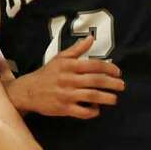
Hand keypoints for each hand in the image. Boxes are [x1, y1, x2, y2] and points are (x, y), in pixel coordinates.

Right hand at [10, 35, 124, 118]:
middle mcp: (69, 79)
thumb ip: (77, 49)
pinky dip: (92, 111)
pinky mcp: (63, 108)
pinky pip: (82, 111)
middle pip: (96, 81)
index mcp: (70, 65)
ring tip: (114, 99)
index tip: (118, 73)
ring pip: (91, 96)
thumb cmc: (47, 74)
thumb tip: (91, 38)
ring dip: (106, 98)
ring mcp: (66, 95)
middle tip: (122, 86)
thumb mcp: (60, 58)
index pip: (94, 65)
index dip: (109, 69)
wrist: (28, 91)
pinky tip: (97, 109)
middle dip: (112, 84)